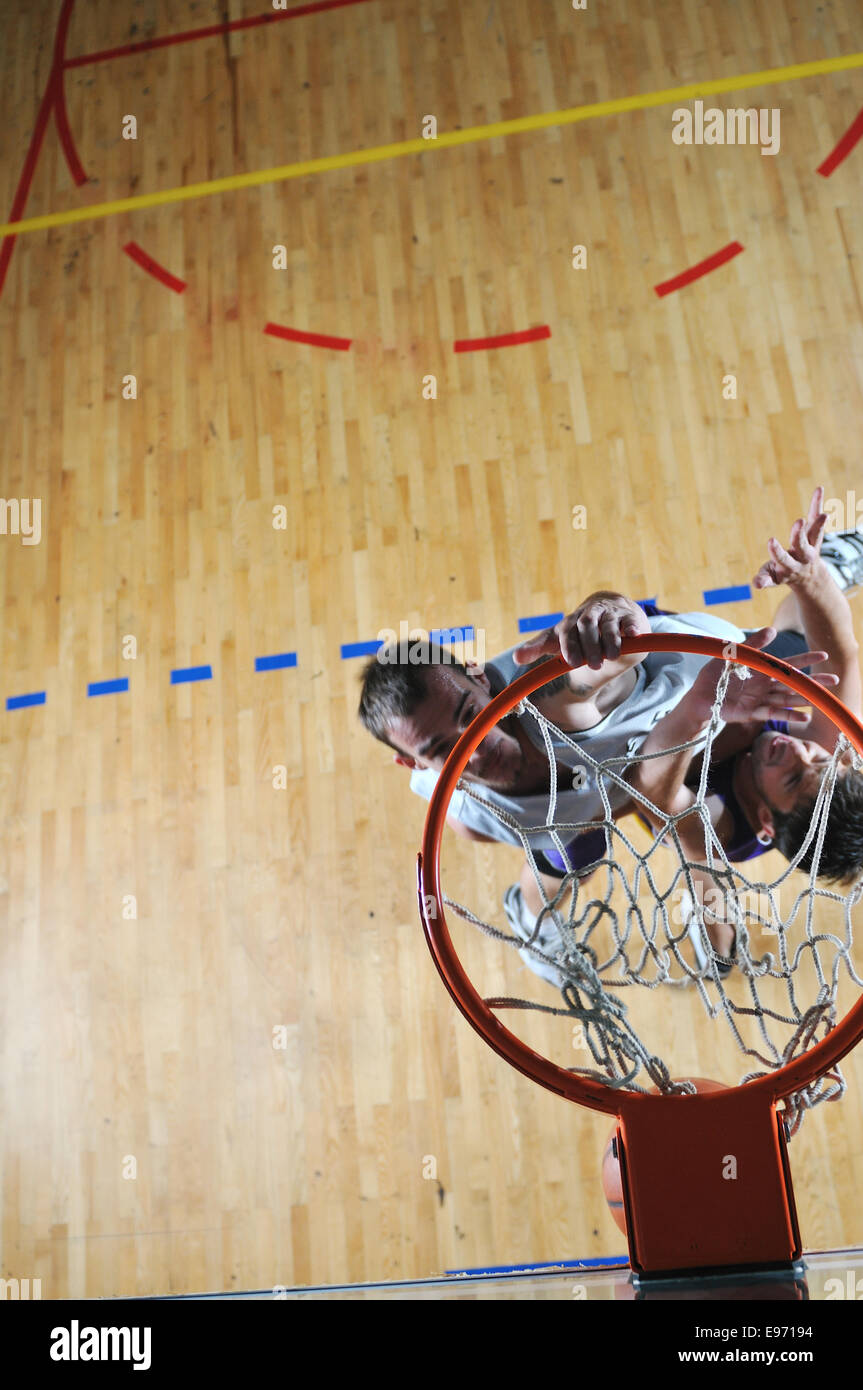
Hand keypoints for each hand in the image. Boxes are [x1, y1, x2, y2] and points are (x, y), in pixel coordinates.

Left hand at [512, 592, 650, 669]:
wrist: (609, 608)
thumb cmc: (579, 630)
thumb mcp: (557, 638)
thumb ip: (537, 647)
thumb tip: (515, 658)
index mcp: (570, 623)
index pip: (566, 632)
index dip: (568, 646)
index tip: (570, 662)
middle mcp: (589, 616)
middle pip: (587, 627)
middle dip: (589, 646)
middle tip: (592, 665)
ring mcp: (609, 614)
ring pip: (608, 624)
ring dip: (610, 639)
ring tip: (610, 656)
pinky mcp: (629, 616)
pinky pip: (630, 620)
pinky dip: (632, 627)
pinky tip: (633, 635)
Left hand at [689, 626, 838, 725]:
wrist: (697, 697)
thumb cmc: (714, 676)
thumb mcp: (732, 655)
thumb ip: (752, 645)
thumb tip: (773, 630)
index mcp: (761, 671)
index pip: (788, 663)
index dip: (805, 659)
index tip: (823, 655)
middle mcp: (764, 686)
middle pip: (793, 683)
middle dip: (813, 681)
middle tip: (834, 679)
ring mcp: (759, 700)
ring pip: (787, 698)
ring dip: (805, 699)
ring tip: (822, 698)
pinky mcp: (751, 713)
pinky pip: (772, 714)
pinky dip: (788, 715)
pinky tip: (803, 717)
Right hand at [752, 485, 828, 591]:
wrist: (809, 576)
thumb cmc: (783, 574)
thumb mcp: (772, 578)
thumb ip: (764, 579)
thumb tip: (756, 584)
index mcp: (790, 568)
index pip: (783, 560)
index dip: (776, 552)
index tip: (771, 541)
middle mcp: (803, 556)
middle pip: (801, 546)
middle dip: (799, 535)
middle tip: (799, 521)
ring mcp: (811, 545)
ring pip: (815, 534)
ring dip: (819, 524)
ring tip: (824, 513)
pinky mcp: (815, 534)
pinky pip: (816, 517)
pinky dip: (817, 504)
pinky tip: (819, 489)